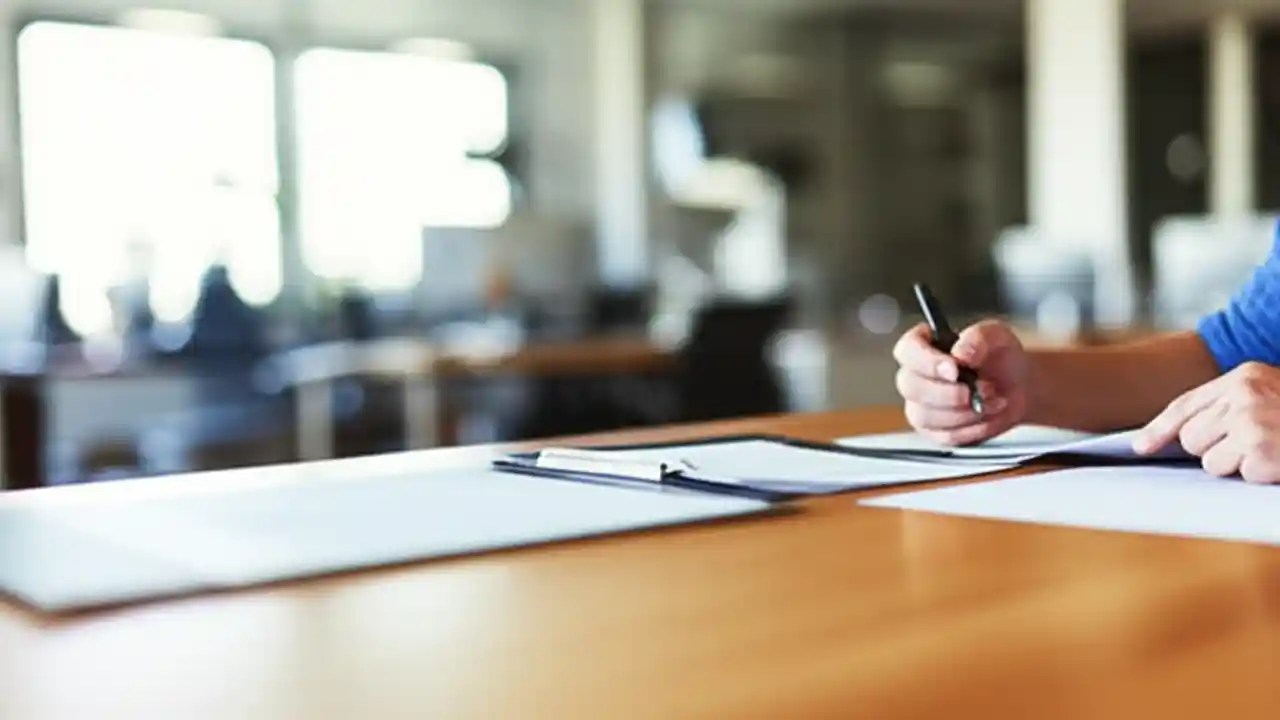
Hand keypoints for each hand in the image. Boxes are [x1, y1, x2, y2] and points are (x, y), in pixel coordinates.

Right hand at [892, 319, 1030, 444]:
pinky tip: (987, 416)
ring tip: (991, 401)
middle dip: (949, 393)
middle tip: (982, 388)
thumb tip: (961, 352)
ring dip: (964, 412)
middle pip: (910, 386)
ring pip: (925, 416)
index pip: (907, 350)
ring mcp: (920, 405)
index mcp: (922, 345)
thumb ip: (978, 337)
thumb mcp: (997, 336)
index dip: (926, 361)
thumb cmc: (1000, 357)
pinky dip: (972, 429)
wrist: (1018, 386)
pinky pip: (944, 435)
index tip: (954, 369)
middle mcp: (915, 375)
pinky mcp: (934, 431)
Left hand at [1133, 362, 1279, 482]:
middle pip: (1190, 438)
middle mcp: (1243, 395)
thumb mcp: (1272, 392)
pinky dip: (1263, 474)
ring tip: (1270, 449)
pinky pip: (1243, 476)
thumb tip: (1186, 436)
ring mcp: (1251, 424)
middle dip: (1215, 449)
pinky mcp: (1263, 452)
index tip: (1141, 446)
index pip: (1186, 404)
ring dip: (1239, 465)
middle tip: (1251, 444)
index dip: (1160, 428)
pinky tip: (1279, 460)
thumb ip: (1233, 404)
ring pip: (1212, 463)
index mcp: (1244, 377)